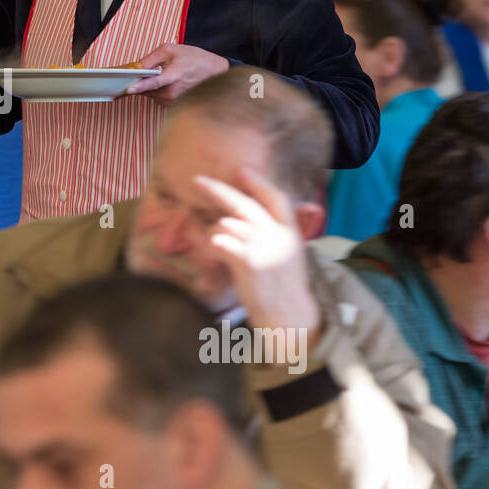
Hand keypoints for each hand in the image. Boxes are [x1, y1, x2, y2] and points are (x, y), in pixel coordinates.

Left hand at [123, 42, 228, 101]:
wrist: (215, 73)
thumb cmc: (196, 59)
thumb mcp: (172, 49)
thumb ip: (151, 58)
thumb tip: (135, 67)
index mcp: (174, 76)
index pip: (154, 83)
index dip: (140, 86)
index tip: (128, 89)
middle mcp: (173, 92)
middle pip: (145, 89)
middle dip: (138, 81)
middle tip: (138, 72)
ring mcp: (172, 101)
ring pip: (149, 94)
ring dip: (148, 85)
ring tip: (162, 73)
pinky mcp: (171, 106)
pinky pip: (155, 97)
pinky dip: (154, 90)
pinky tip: (165, 81)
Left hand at [192, 167, 321, 344]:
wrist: (291, 318)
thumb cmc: (283, 289)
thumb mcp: (287, 256)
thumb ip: (271, 235)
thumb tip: (241, 220)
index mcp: (290, 232)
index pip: (277, 198)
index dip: (259, 183)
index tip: (242, 170)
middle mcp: (278, 235)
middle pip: (244, 204)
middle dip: (218, 190)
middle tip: (198, 180)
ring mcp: (264, 247)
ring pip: (227, 224)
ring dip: (215, 233)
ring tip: (220, 250)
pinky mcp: (249, 261)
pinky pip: (221, 241)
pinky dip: (212, 243)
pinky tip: (213, 249)